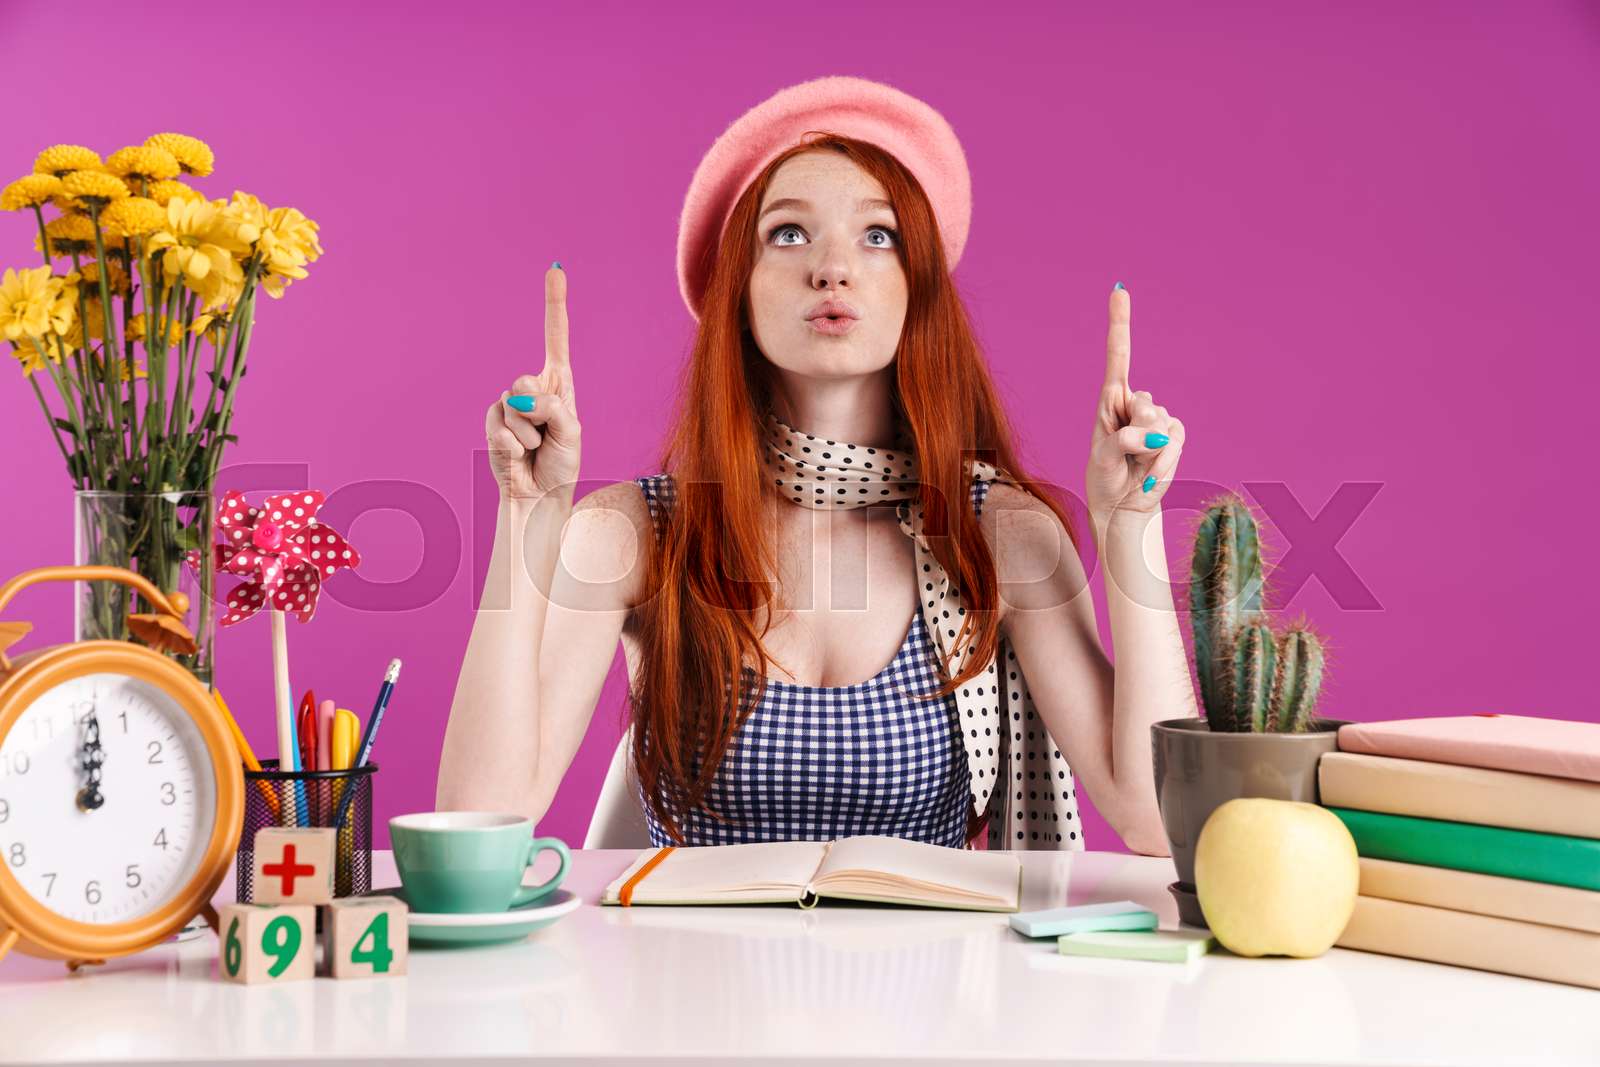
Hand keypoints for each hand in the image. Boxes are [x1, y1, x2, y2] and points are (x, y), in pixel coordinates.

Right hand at [485, 264, 581, 499]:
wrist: (538, 496)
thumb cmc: (561, 465)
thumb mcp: (572, 434)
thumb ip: (552, 409)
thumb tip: (520, 398)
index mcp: (559, 385)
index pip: (555, 338)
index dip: (554, 304)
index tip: (555, 270)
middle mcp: (534, 389)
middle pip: (526, 380)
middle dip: (537, 410)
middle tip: (546, 436)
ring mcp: (510, 404)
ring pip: (513, 403)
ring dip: (528, 433)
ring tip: (535, 448)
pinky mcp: (492, 420)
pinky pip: (498, 422)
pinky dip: (511, 443)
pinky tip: (518, 454)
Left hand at [1085, 284, 1185, 519]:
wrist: (1124, 508)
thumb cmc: (1105, 481)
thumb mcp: (1103, 460)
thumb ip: (1123, 441)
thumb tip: (1153, 435)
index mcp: (1109, 401)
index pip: (1119, 356)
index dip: (1121, 323)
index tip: (1119, 289)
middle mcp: (1133, 404)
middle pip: (1145, 404)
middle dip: (1137, 433)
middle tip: (1127, 456)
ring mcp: (1157, 419)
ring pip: (1160, 423)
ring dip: (1149, 453)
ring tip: (1136, 468)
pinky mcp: (1173, 435)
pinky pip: (1175, 440)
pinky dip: (1164, 462)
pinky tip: (1150, 477)